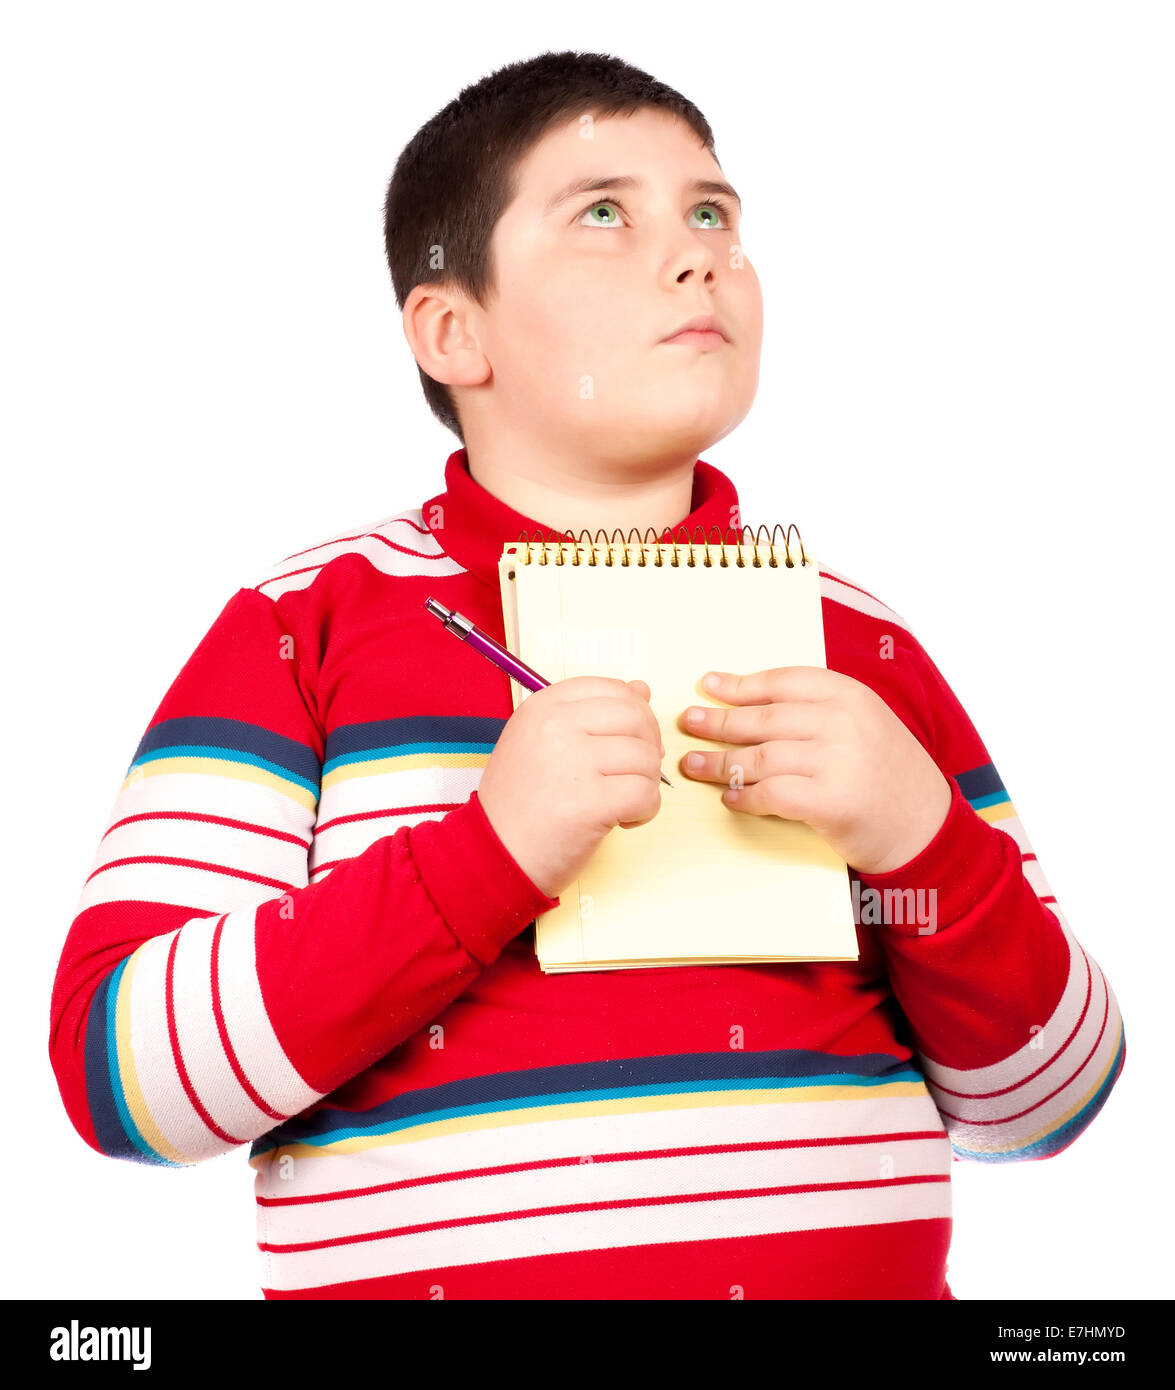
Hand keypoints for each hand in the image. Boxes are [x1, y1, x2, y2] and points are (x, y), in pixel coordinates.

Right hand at [477, 676, 664, 899]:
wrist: (493, 855)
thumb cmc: (520, 805)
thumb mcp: (543, 743)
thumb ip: (591, 714)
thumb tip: (643, 690)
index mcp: (543, 707)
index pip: (612, 688)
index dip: (634, 714)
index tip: (628, 741)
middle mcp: (555, 726)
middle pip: (635, 717)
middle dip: (648, 747)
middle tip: (632, 774)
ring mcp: (573, 761)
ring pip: (647, 756)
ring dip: (646, 784)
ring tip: (621, 803)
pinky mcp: (590, 801)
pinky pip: (646, 793)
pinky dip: (644, 811)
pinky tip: (621, 820)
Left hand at [677, 667, 952, 875]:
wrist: (928, 829)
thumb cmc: (890, 777)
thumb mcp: (866, 725)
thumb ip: (822, 711)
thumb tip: (754, 703)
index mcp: (851, 696)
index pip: (783, 682)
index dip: (741, 684)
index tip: (708, 685)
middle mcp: (843, 722)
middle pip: (763, 719)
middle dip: (719, 722)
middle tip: (689, 723)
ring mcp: (837, 761)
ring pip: (760, 757)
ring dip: (720, 763)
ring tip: (694, 766)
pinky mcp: (830, 802)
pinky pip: (771, 794)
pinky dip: (745, 797)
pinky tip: (730, 798)